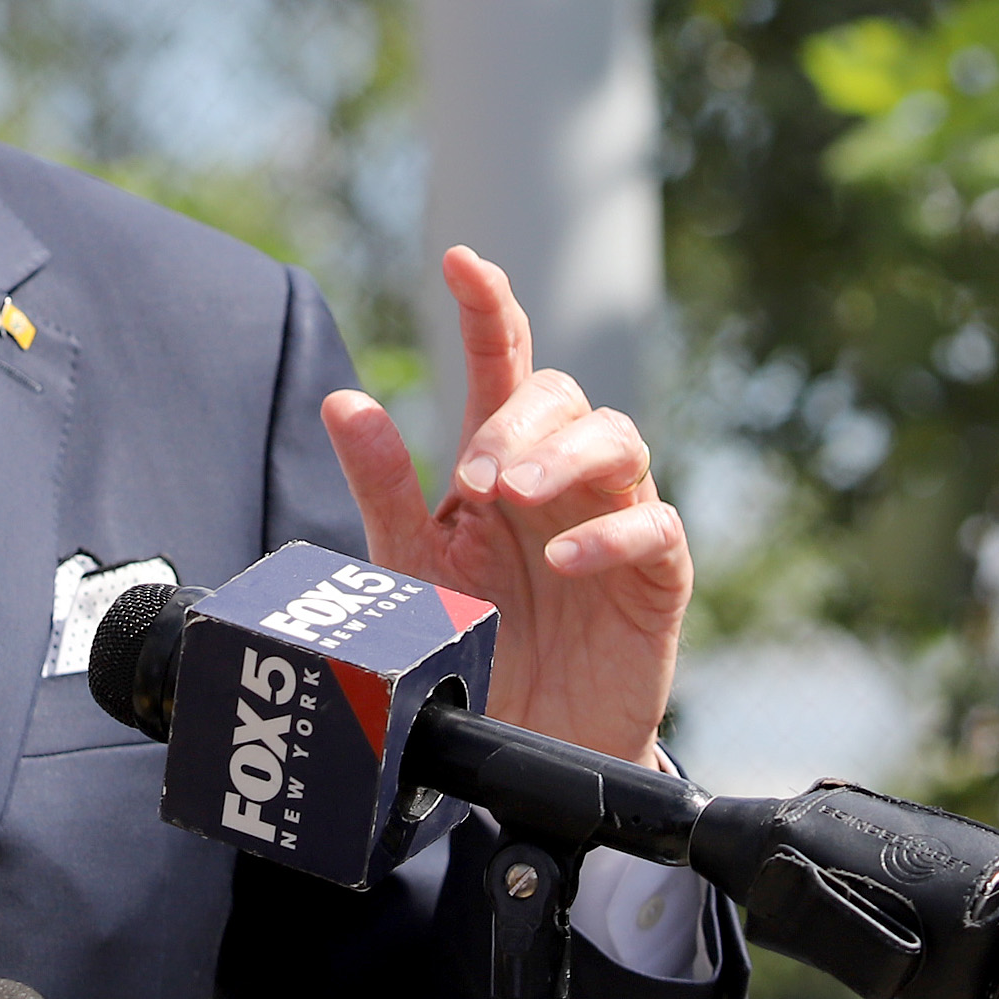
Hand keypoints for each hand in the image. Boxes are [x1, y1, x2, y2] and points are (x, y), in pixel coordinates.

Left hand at [319, 246, 689, 765]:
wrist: (516, 737)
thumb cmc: (469, 638)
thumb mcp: (412, 563)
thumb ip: (383, 485)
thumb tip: (342, 399)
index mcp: (498, 457)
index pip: (500, 362)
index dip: (486, 307)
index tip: (459, 261)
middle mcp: (560, 475)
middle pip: (562, 396)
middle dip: (519, 418)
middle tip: (474, 474)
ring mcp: (613, 518)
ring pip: (619, 442)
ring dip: (564, 457)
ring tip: (513, 494)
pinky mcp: (656, 575)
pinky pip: (654, 527)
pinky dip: (610, 534)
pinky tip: (563, 559)